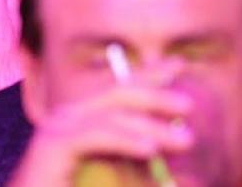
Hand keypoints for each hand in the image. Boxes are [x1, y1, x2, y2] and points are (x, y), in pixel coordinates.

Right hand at [9, 85, 193, 186]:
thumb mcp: (118, 179)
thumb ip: (140, 164)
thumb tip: (176, 144)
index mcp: (83, 121)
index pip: (120, 89)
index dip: (149, 73)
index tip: (179, 65)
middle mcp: (69, 118)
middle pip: (117, 93)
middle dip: (155, 93)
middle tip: (189, 104)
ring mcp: (57, 129)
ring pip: (111, 115)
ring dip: (151, 125)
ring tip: (186, 141)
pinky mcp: (51, 146)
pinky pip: (95, 136)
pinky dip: (125, 141)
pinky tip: (151, 150)